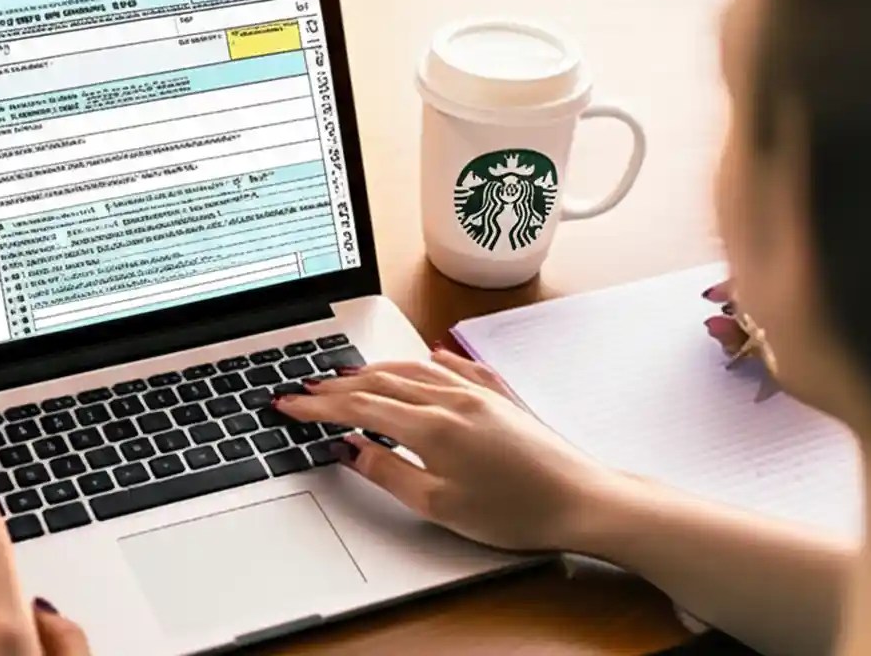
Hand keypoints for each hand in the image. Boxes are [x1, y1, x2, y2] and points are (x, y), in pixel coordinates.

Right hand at [275, 348, 628, 552]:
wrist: (581, 500)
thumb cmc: (515, 511)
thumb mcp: (438, 505)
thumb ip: (387, 473)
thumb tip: (352, 450)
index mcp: (431, 426)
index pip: (358, 407)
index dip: (318, 406)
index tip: (289, 404)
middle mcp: (452, 398)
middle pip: (380, 381)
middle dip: (338, 384)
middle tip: (306, 388)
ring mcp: (478, 393)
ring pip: (413, 369)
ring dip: (375, 369)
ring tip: (349, 375)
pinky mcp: (500, 397)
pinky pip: (454, 367)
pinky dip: (428, 363)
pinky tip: (424, 359)